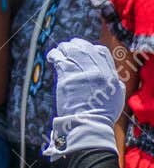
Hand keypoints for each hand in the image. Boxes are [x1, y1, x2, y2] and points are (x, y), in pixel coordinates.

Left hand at [46, 38, 123, 156]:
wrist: (88, 122)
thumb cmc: (101, 113)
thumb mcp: (115, 95)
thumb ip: (112, 81)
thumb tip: (107, 73)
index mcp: (109, 74)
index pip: (101, 51)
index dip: (92, 48)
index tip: (85, 51)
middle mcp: (96, 70)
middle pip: (85, 48)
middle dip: (76, 45)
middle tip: (68, 47)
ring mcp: (81, 72)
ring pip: (71, 50)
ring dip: (63, 48)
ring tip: (58, 51)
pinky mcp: (66, 76)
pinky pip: (59, 58)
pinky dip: (54, 55)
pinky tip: (52, 57)